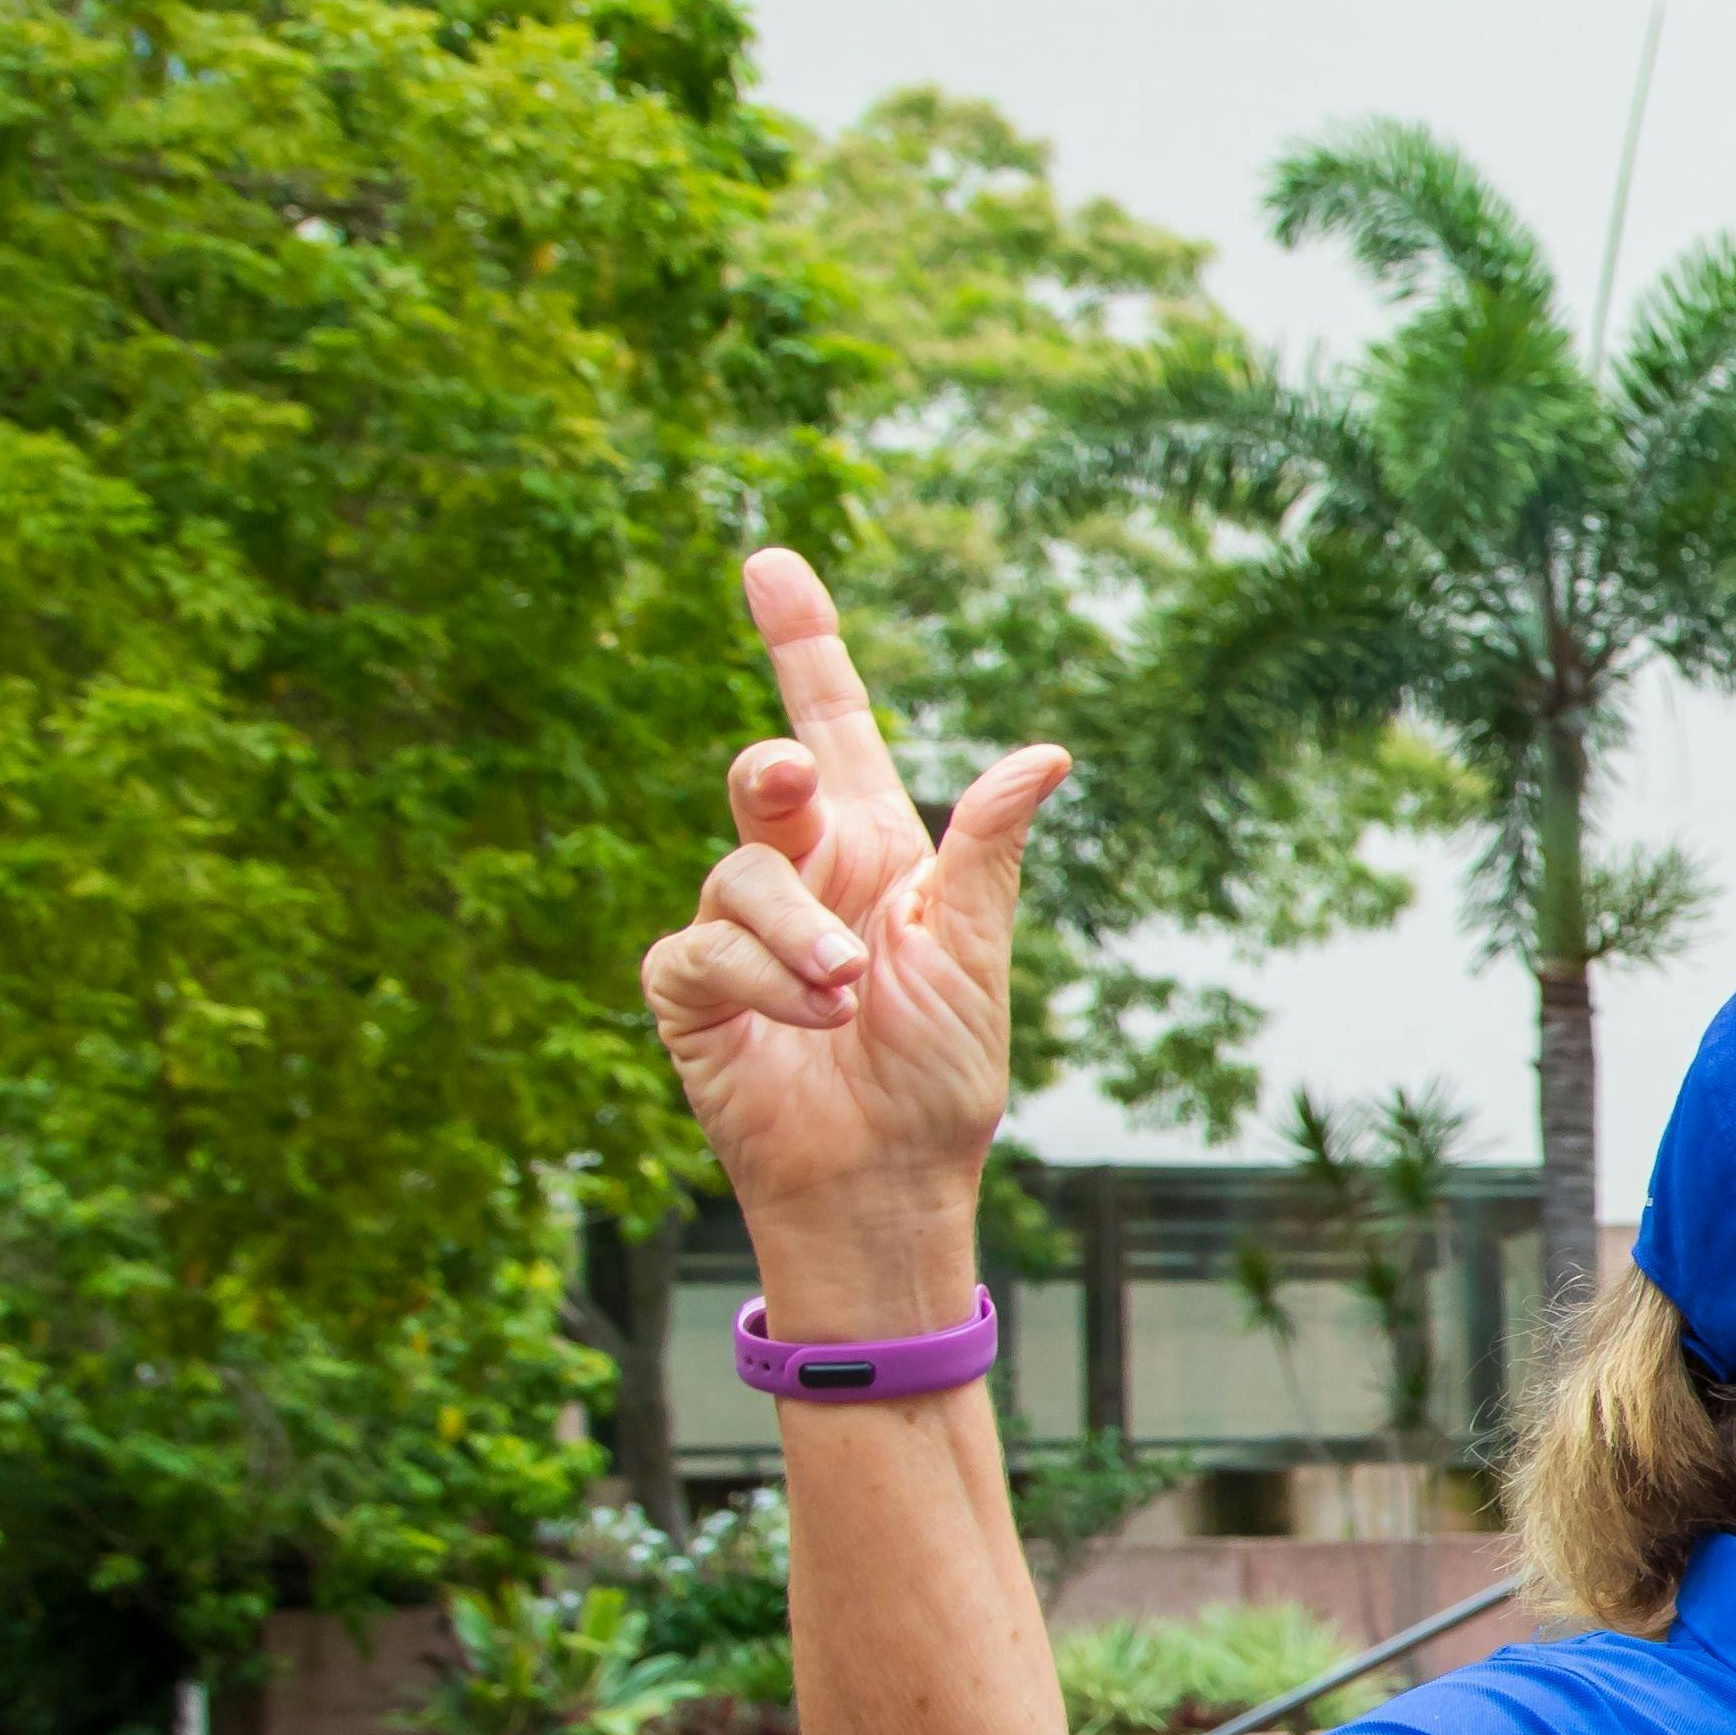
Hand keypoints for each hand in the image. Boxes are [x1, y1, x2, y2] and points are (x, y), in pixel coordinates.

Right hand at [638, 550, 1069, 1311]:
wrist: (889, 1174)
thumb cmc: (940, 1069)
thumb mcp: (975, 949)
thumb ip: (990, 848)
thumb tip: (1045, 752)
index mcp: (876, 849)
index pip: (833, 726)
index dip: (802, 642)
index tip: (772, 560)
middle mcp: (802, 872)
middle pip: (765, 776)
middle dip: (772, 771)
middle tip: (789, 778)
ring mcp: (738, 926)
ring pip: (739, 871)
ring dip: (802, 936)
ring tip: (849, 996)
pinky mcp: (689, 986)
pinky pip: (704, 947)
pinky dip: (766, 982)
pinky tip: (811, 1021)